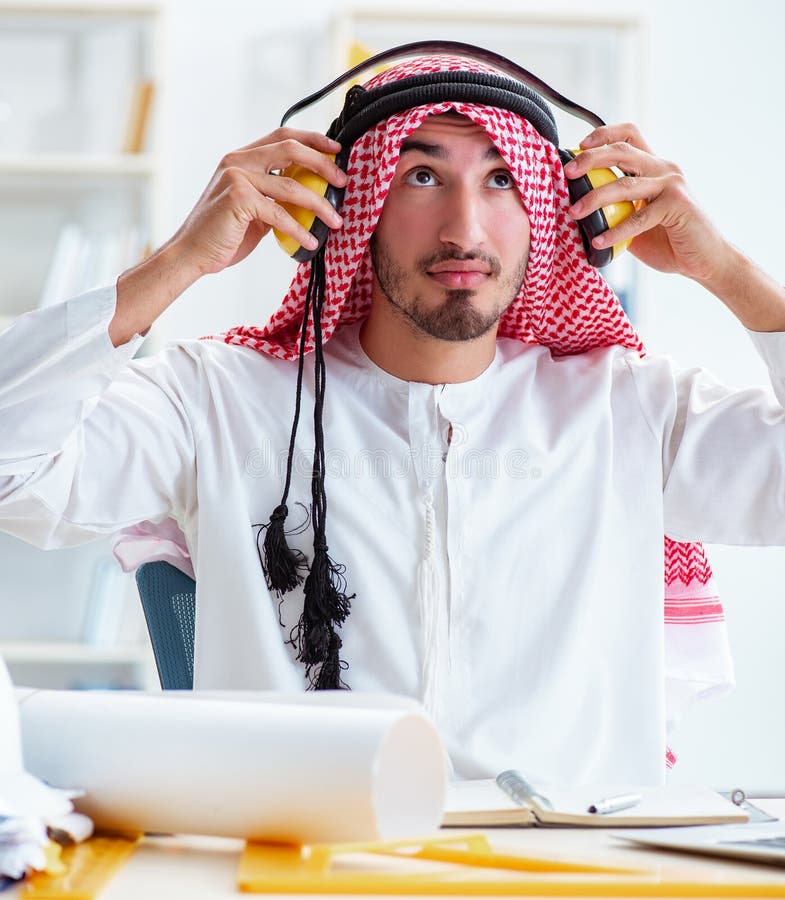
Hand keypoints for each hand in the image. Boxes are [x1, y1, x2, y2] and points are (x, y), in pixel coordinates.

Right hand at [169, 128, 346, 278]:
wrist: (192, 253)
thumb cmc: (223, 234)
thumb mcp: (253, 209)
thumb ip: (275, 197)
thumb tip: (310, 199)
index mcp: (242, 158)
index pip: (283, 136)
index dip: (312, 139)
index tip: (336, 150)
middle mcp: (238, 161)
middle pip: (291, 149)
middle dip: (323, 163)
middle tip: (344, 181)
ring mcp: (236, 177)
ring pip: (291, 185)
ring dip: (319, 204)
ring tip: (336, 220)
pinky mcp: (238, 199)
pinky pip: (280, 214)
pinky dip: (299, 229)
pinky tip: (311, 242)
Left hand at [563, 123, 729, 284]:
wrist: (703, 261)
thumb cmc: (668, 241)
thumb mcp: (634, 222)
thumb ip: (613, 211)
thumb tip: (576, 212)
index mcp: (653, 167)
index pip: (629, 135)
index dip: (602, 134)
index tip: (579, 146)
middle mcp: (664, 169)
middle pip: (622, 150)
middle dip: (590, 158)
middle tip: (567, 172)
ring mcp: (672, 186)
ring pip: (626, 184)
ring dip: (595, 198)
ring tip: (574, 212)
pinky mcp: (677, 206)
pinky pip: (639, 217)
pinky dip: (616, 231)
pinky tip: (599, 242)